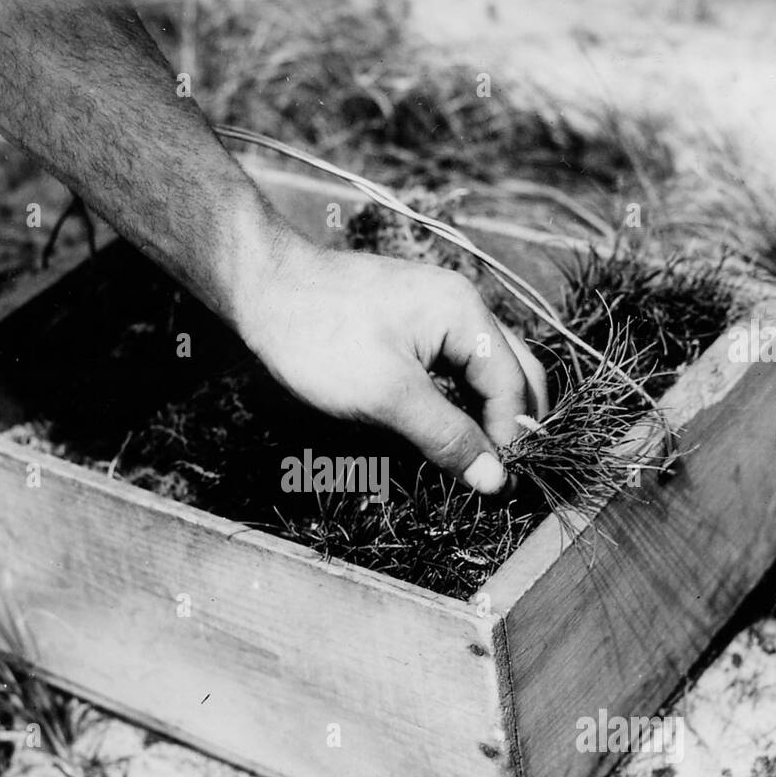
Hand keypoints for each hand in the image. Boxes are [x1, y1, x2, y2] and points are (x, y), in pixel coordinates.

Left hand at [232, 236, 549, 493]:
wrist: (263, 289)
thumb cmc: (319, 337)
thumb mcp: (387, 397)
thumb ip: (447, 437)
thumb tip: (495, 479)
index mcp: (466, 314)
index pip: (512, 386)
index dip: (510, 439)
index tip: (498, 487)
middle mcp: (462, 306)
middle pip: (513, 372)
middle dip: (512, 424)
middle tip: (499, 478)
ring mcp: (438, 312)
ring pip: (483, 372)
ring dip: (485, 415)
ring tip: (476, 462)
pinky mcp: (412, 324)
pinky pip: (453, 366)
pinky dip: (459, 401)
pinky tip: (447, 430)